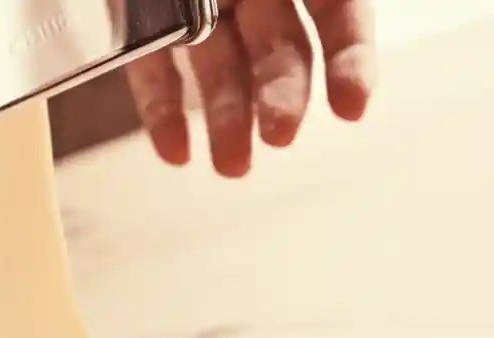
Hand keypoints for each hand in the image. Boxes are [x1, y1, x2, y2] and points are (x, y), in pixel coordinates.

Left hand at [125, 0, 376, 176]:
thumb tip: (332, 4)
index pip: (340, 12)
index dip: (350, 56)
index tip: (351, 106)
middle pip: (278, 47)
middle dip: (282, 93)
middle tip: (280, 136)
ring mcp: (199, 3)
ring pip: (221, 66)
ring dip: (229, 118)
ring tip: (232, 165)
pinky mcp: (142, 18)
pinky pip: (154, 68)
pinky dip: (163, 111)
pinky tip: (175, 153)